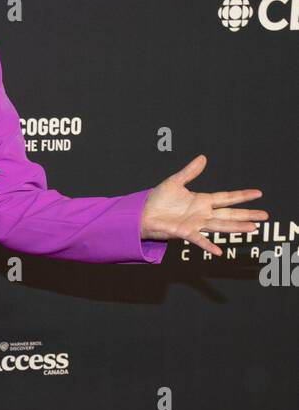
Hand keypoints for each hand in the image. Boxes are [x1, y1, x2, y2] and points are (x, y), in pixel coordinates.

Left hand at [139, 153, 266, 256]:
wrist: (143, 213)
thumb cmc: (158, 199)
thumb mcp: (175, 181)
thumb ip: (190, 171)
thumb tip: (203, 158)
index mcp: (202, 201)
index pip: (227, 197)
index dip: (242, 195)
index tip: (259, 193)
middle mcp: (202, 214)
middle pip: (230, 213)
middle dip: (248, 214)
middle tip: (265, 216)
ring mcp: (195, 224)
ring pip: (221, 225)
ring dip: (236, 227)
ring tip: (253, 229)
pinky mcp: (184, 233)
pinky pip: (199, 240)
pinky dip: (208, 245)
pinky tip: (219, 251)